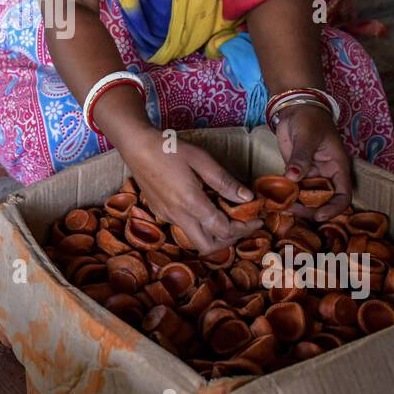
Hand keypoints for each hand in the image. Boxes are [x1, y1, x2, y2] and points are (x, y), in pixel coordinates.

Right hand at [118, 125, 262, 252]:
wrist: (136, 146)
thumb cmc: (169, 149)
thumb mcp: (201, 159)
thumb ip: (224, 181)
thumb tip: (247, 198)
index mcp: (191, 203)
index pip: (224, 230)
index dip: (244, 229)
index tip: (257, 220)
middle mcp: (178, 216)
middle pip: (209, 246)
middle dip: (230, 240)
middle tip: (244, 225)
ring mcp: (167, 216)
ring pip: (195, 239)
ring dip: (215, 235)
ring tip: (228, 216)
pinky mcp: (160, 213)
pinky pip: (184, 227)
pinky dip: (201, 225)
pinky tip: (206, 206)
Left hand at [275, 104, 352, 220]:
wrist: (295, 108)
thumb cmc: (309, 119)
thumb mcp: (307, 137)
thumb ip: (301, 157)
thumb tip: (293, 177)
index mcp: (338, 167)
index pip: (343, 195)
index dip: (333, 209)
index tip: (319, 216)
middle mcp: (327, 174)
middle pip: (324, 201)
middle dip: (310, 209)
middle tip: (291, 210)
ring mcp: (311, 174)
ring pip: (307, 197)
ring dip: (296, 204)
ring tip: (280, 206)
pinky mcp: (297, 172)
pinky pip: (294, 189)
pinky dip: (286, 195)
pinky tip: (274, 199)